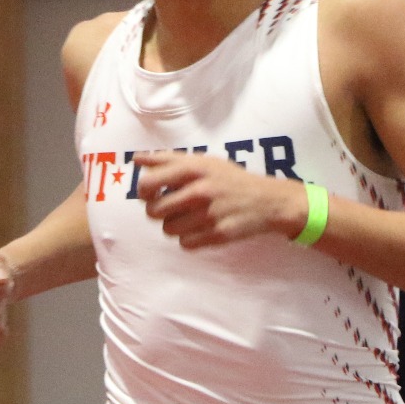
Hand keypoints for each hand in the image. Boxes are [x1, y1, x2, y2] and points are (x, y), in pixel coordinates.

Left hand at [135, 151, 306, 248]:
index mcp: (193, 168)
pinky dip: (189, 239)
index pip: (148, 183)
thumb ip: (168, 159)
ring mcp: (209, 214)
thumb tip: (136, 159)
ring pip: (168, 229)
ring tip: (190, 218)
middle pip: (154, 211)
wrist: (268, 201)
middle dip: (159, 211)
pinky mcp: (218, 235)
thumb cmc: (230, 179)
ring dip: (175, 226)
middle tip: (172, 207)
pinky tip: (201, 229)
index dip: (143, 192)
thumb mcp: (203, 162)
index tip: (151, 194)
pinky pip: (185, 244)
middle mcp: (200, 191)